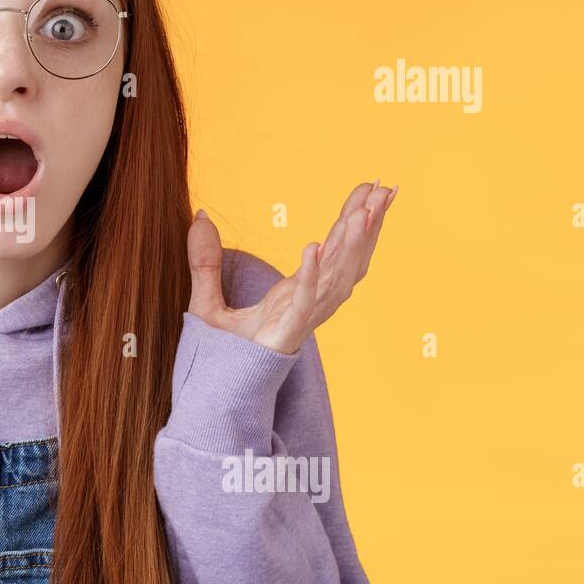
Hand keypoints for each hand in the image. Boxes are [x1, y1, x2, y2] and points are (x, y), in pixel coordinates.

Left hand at [187, 180, 397, 354]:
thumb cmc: (220, 356)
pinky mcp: (286, 334)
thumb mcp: (207, 298)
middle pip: (347, 258)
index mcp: (296, 293)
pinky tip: (314, 247)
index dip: (352, 219)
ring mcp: (300, 319)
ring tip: (362, 212)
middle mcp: (308, 304)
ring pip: (335, 276)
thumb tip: (198, 215)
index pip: (333, 249)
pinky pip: (302, 300)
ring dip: (350, 244)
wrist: (213, 396)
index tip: (371, 188)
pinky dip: (310, 274)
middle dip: (367, 224)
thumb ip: (204, 258)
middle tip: (385, 188)